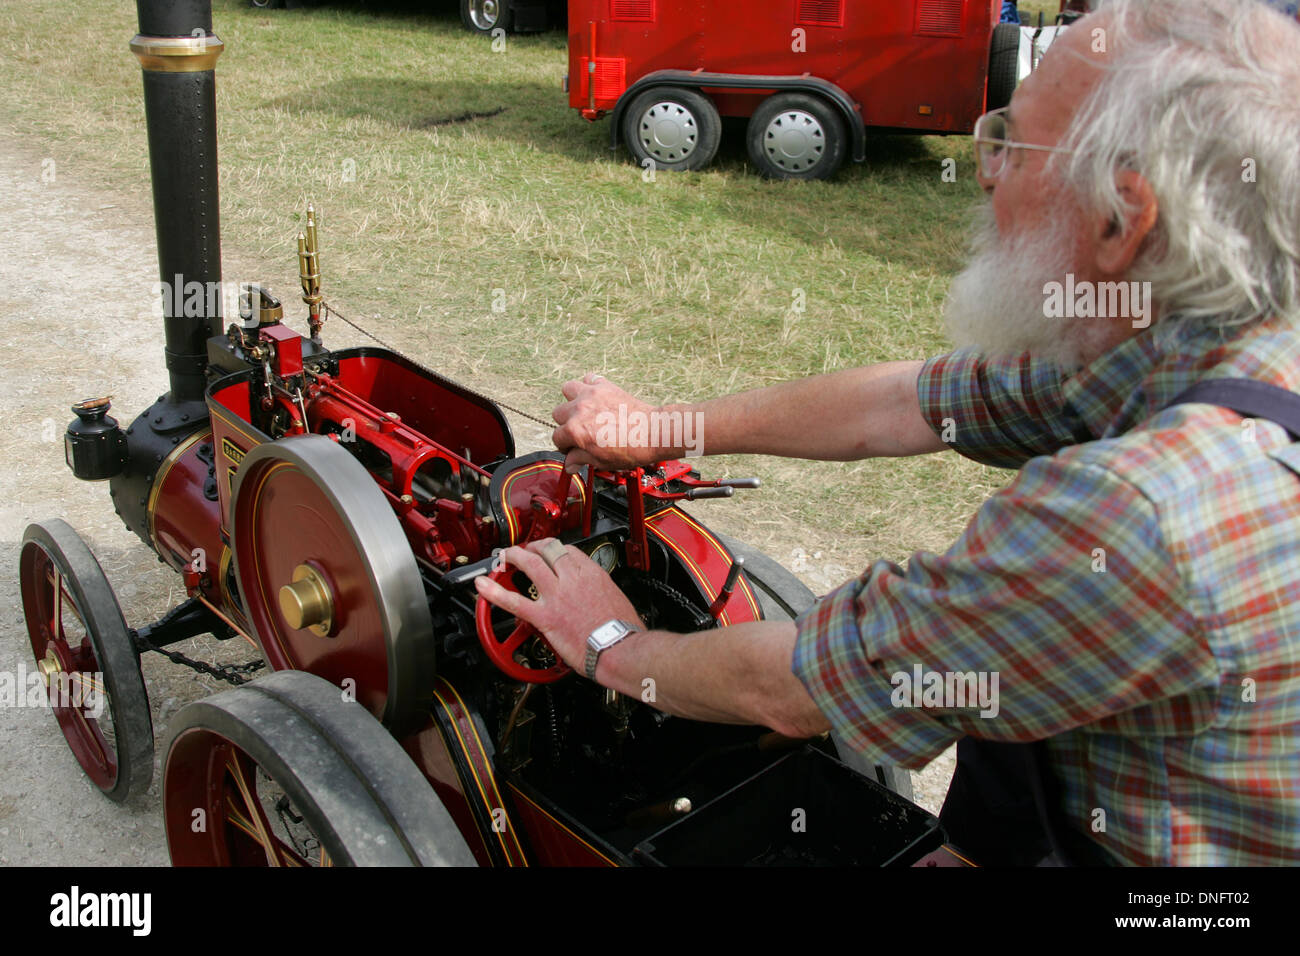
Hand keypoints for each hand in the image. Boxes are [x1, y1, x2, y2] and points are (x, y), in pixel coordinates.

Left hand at [473, 538, 643, 670]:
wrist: (620, 649)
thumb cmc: (624, 631)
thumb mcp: (617, 600)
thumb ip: (602, 593)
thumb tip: (597, 596)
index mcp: (593, 575)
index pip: (569, 551)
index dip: (555, 549)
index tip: (550, 553)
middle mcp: (573, 579)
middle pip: (548, 550)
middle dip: (534, 546)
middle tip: (525, 549)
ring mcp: (557, 596)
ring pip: (530, 565)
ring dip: (514, 556)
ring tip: (504, 556)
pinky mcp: (545, 616)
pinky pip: (514, 601)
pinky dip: (495, 592)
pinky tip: (482, 585)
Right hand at [551, 373, 663, 471]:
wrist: (653, 432)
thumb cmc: (631, 448)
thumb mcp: (601, 461)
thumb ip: (581, 459)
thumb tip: (570, 463)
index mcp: (576, 430)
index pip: (557, 437)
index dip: (565, 445)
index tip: (574, 448)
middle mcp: (580, 410)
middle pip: (558, 413)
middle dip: (566, 423)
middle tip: (579, 430)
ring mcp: (591, 395)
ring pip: (567, 389)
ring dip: (572, 400)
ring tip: (583, 410)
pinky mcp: (604, 386)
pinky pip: (589, 378)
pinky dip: (589, 384)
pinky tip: (595, 396)